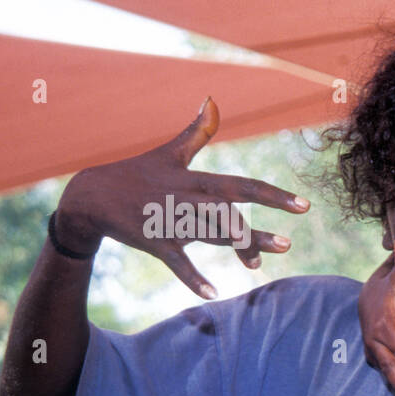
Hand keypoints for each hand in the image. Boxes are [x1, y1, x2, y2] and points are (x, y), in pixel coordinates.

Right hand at [54, 97, 306, 296]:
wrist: (91, 195)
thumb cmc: (137, 173)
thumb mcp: (169, 152)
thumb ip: (197, 132)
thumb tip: (212, 101)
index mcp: (196, 180)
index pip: (243, 186)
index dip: (274, 196)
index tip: (304, 207)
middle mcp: (187, 199)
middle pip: (229, 214)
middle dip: (257, 230)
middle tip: (288, 245)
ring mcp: (170, 221)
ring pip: (209, 236)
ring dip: (234, 251)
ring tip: (258, 265)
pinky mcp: (154, 241)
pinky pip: (177, 261)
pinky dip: (192, 277)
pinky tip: (213, 294)